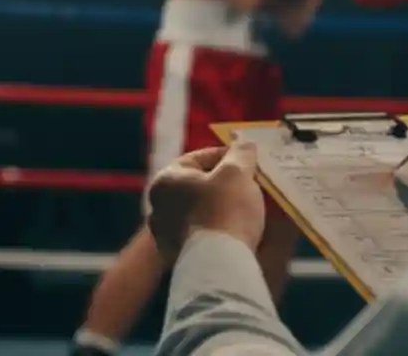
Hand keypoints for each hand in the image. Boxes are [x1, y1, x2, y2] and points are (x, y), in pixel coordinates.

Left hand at [145, 142, 266, 259]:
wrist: (220, 265)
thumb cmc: (225, 209)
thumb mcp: (237, 171)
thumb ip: (241, 153)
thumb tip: (243, 143)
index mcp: (165, 180)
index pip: (198, 157)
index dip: (227, 155)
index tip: (249, 160)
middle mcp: (157, 207)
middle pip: (197, 185)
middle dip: (224, 183)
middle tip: (250, 182)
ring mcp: (165, 235)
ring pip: (199, 211)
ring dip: (220, 206)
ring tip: (247, 207)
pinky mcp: (179, 258)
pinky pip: (201, 234)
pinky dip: (217, 229)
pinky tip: (236, 230)